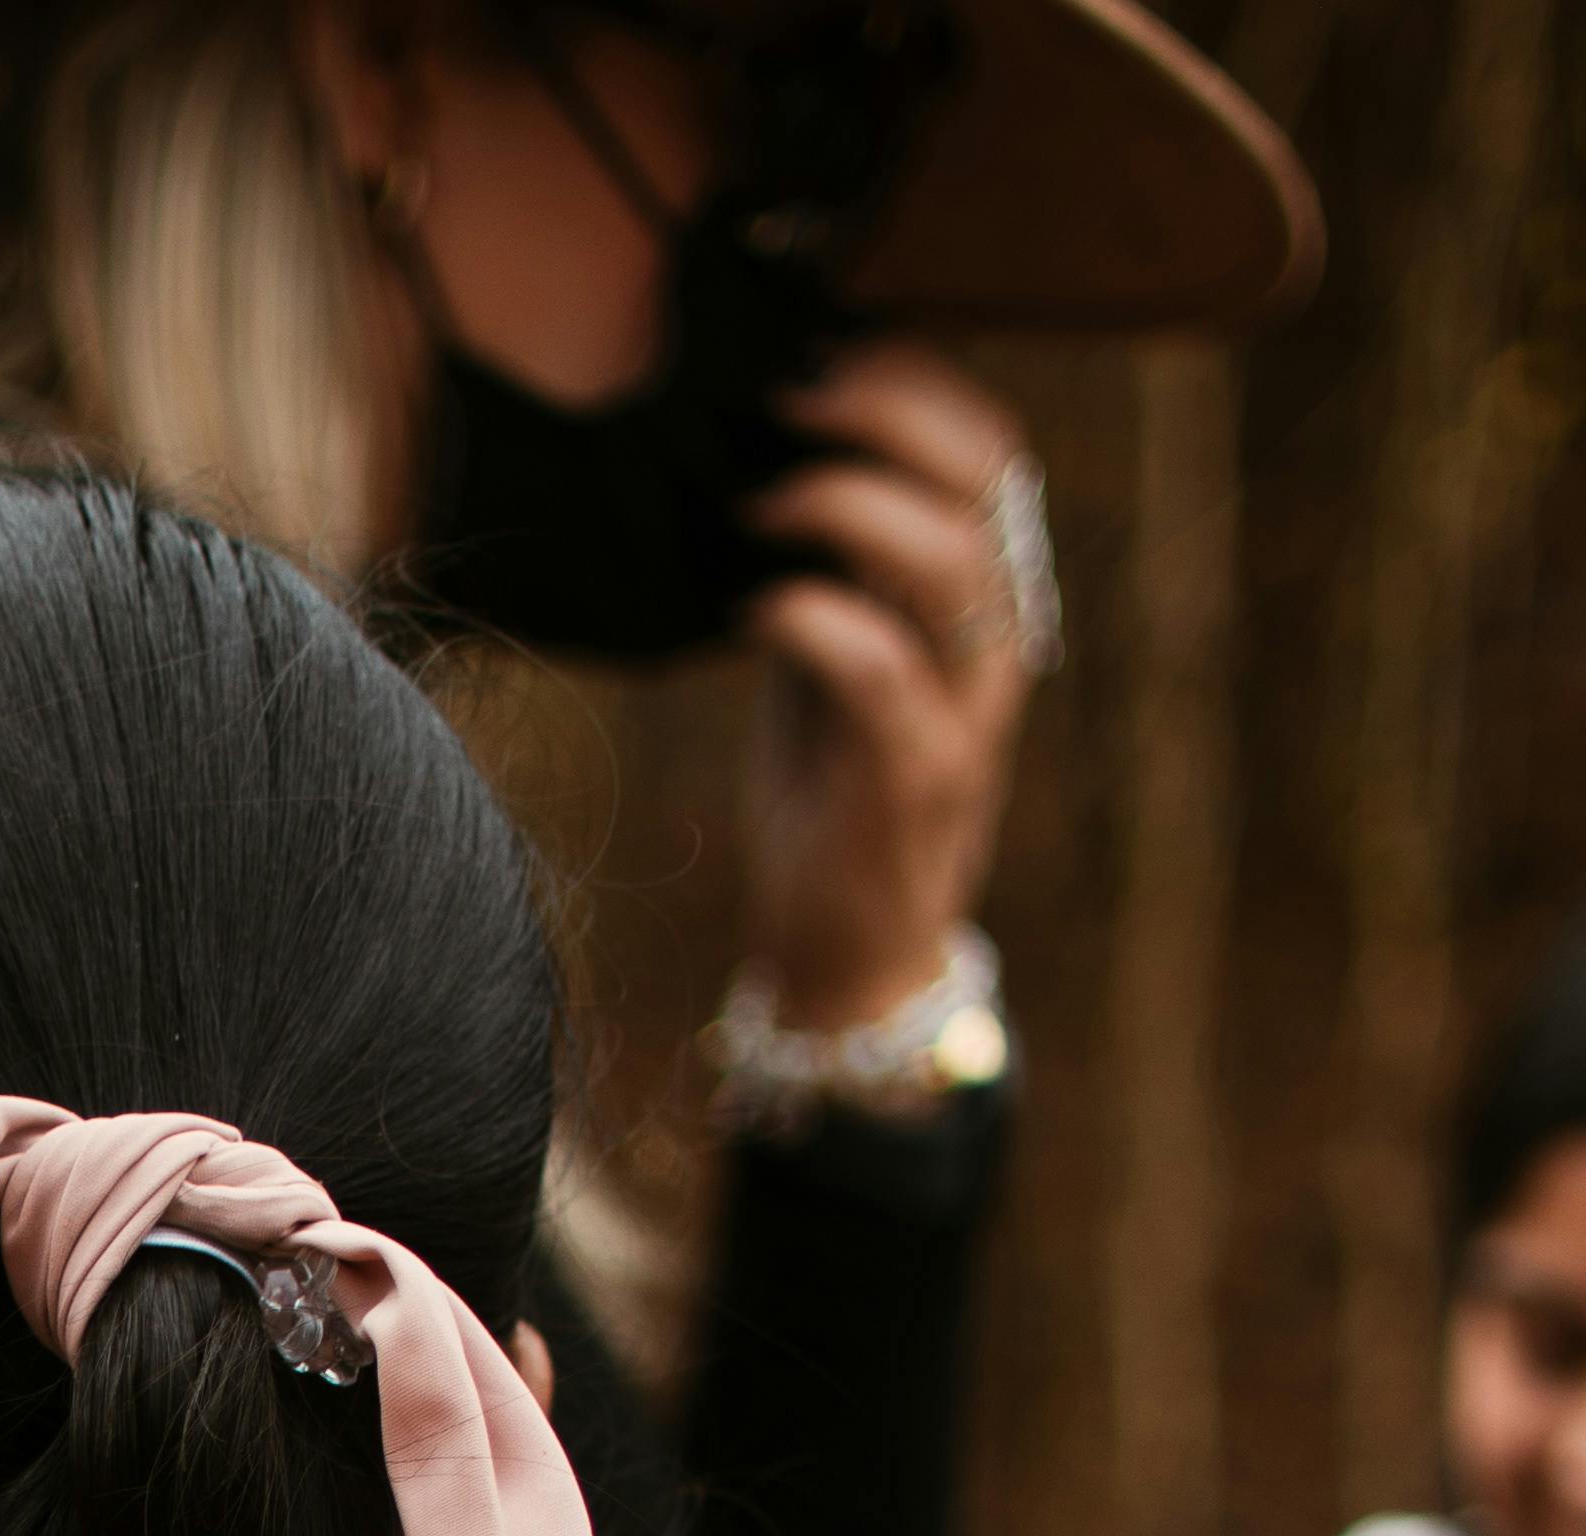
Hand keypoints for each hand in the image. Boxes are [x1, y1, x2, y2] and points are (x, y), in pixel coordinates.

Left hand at [736, 344, 1043, 1034]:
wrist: (843, 960)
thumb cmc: (829, 802)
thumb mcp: (834, 663)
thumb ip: (838, 574)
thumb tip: (780, 464)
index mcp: (985, 607)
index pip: (994, 454)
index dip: (918, 388)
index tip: (825, 363)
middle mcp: (994, 648)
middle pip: (984, 481)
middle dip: (886, 414)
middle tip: (790, 404)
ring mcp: (964, 712)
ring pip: (946, 560)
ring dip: (844, 507)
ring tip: (762, 507)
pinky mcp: (915, 777)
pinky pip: (877, 663)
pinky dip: (809, 616)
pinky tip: (754, 611)